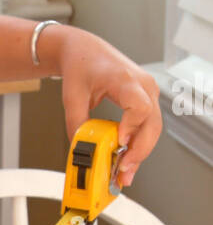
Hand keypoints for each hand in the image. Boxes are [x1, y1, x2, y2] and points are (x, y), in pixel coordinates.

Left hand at [49, 25, 161, 184]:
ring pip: (152, 129)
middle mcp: (143, 85)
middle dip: (138, 151)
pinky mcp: (146, 100)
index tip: (120, 143)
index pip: (139, 106)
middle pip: (152, 123)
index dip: (132, 127)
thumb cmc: (81, 65)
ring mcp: (148, 93)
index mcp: (125, 79)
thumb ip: (76, 124)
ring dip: (140, 152)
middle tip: (122, 171)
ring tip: (124, 173)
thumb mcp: (72, 96)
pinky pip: (147, 126)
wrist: (85, 51)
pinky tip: (126, 160)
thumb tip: (80, 151)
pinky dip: (138, 144)